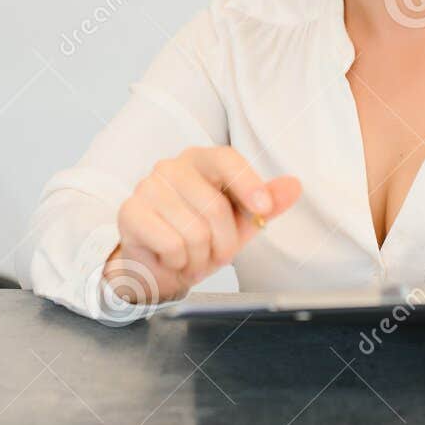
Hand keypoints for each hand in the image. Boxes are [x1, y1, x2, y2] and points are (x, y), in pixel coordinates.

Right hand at [103, 146, 301, 305]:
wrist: (158, 264)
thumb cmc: (200, 237)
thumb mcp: (240, 222)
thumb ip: (267, 203)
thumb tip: (294, 185)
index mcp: (201, 160)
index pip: (227, 160)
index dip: (249, 184)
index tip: (263, 210)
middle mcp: (172, 167)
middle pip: (215, 207)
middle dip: (223, 243)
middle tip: (214, 253)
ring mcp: (148, 187)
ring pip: (194, 232)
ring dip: (199, 257)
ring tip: (191, 256)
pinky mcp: (130, 212)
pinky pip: (171, 245)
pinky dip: (178, 262)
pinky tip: (171, 258)